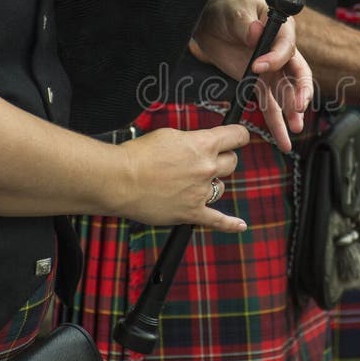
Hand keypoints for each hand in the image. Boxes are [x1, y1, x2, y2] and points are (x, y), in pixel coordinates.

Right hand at [121, 125, 250, 230]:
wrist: (119, 179)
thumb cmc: (138, 155)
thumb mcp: (170, 135)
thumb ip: (192, 140)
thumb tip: (202, 144)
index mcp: (203, 145)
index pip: (237, 136)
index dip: (239, 136)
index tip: (239, 138)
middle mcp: (206, 168)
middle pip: (232, 162)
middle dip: (222, 159)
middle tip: (205, 161)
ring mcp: (200, 192)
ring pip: (221, 187)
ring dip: (211, 184)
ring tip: (190, 182)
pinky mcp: (191, 212)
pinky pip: (217, 221)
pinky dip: (230, 224)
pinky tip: (240, 225)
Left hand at [189, 0, 312, 149]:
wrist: (209, 17)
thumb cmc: (227, 7)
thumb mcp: (235, 11)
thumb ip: (246, 24)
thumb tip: (257, 33)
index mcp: (282, 29)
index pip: (287, 48)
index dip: (276, 59)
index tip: (257, 66)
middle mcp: (282, 52)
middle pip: (298, 75)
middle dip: (300, 93)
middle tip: (299, 107)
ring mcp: (271, 70)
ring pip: (287, 95)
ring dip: (292, 113)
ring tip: (295, 130)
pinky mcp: (257, 82)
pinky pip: (270, 104)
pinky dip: (276, 122)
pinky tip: (283, 140)